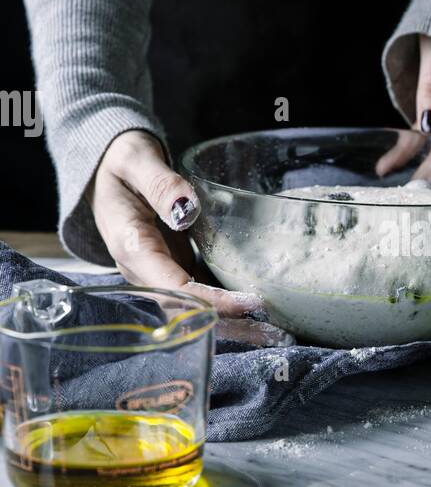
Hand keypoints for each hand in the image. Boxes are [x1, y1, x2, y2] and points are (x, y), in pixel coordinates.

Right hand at [86, 130, 261, 315]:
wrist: (105, 169)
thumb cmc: (118, 161)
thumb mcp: (135, 159)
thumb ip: (160, 183)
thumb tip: (187, 207)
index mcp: (131, 245)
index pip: (172, 286)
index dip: (209, 300)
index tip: (246, 302)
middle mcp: (140, 268)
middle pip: (182, 307)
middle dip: (223, 320)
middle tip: (269, 326)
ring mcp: (153, 272)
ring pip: (188, 307)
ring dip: (225, 320)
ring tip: (267, 327)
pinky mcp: (168, 268)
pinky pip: (193, 294)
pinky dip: (221, 305)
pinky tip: (251, 310)